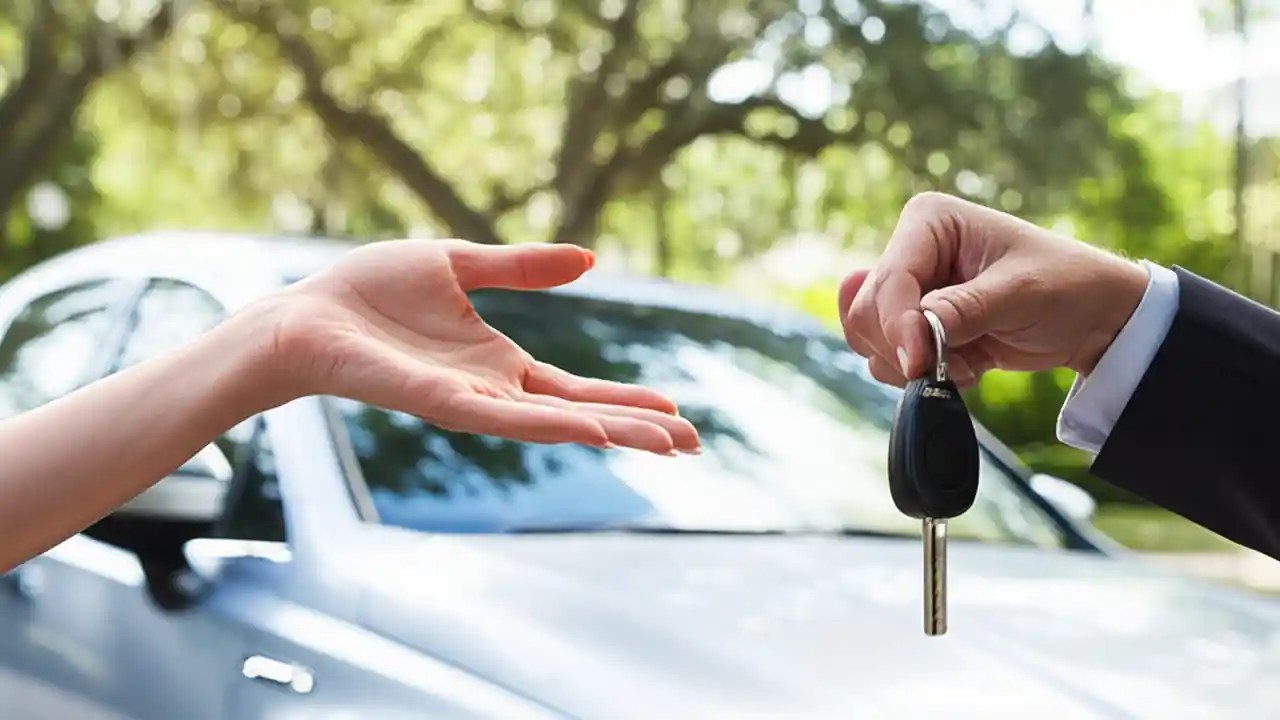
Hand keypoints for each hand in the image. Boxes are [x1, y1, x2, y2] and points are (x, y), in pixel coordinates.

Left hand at [245, 239, 698, 454]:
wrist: (305, 313)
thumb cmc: (368, 292)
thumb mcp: (458, 264)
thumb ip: (520, 267)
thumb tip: (588, 260)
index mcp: (499, 366)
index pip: (576, 390)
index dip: (625, 401)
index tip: (676, 410)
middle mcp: (492, 393)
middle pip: (579, 416)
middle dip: (636, 431)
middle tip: (694, 445)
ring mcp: (469, 402)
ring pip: (553, 425)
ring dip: (610, 434)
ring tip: (665, 444)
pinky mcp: (439, 402)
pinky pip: (504, 418)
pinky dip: (551, 426)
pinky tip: (592, 432)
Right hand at [838, 192, 1148, 386]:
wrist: (1098, 319)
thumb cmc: (1069, 285)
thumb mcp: (1018, 294)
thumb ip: (959, 313)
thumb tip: (909, 342)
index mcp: (929, 222)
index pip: (888, 280)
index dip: (897, 326)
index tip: (921, 363)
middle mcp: (911, 252)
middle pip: (866, 312)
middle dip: (905, 347)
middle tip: (954, 363)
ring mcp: (911, 291)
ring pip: (869, 340)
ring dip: (915, 364)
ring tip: (970, 360)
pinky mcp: (917, 326)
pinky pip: (889, 359)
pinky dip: (923, 373)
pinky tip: (968, 364)